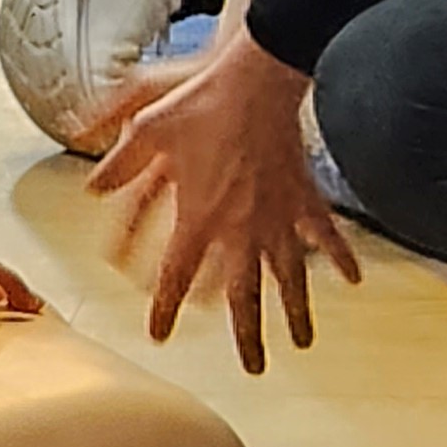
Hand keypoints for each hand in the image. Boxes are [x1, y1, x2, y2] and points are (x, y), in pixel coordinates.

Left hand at [89, 18, 358, 373]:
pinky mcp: (303, 195)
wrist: (256, 78)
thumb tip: (93, 190)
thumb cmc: (201, 102)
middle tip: (254, 369)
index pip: (177, 276)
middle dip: (249, 337)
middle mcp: (240, 228)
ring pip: (288, 278)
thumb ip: (119, 165)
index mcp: (199, 218)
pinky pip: (324, 235)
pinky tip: (353, 280)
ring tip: (302, 343)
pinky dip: (339, 257)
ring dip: (295, 312)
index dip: (166, 308)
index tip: (160, 335)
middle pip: (245, 297)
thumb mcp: (147, 130)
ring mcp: (276, 215)